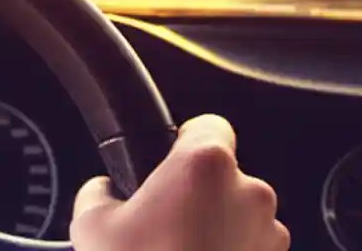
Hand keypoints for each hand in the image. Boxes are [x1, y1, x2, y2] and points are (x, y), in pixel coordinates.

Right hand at [71, 115, 288, 250]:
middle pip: (223, 174)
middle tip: (162, 221)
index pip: (208, 123)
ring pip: (240, 214)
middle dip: (196, 193)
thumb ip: (99, 192)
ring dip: (217, 227)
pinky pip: (251, 247)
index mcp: (205, 165)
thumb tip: (103, 190)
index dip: (184, 138)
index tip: (169, 158)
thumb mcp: (92, 225)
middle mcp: (248, 192)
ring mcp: (269, 234)